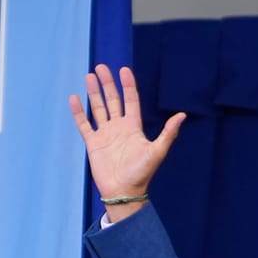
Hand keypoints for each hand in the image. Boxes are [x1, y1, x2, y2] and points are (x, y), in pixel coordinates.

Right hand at [68, 64, 185, 219]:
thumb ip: (168, 133)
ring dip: (94, 92)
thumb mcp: (157, 151)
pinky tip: (74, 98)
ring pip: (98, 108)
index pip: (130, 101)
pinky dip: (79, 112)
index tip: (124, 70)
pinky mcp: (93, 143)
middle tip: (101, 67)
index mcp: (133, 127)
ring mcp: (105, 134)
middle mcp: (119, 127)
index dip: (128, 86)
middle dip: (108, 84)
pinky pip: (84, 124)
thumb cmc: (142, 173)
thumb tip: (182, 115)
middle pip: (112, 100)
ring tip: (89, 76)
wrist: (124, 191)